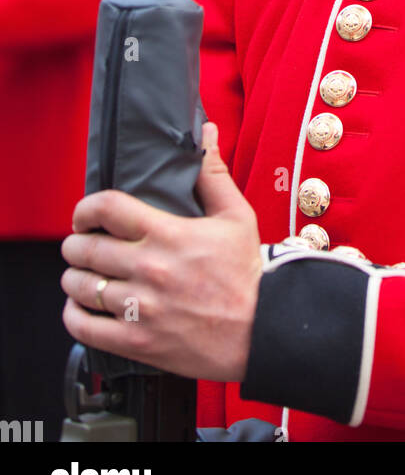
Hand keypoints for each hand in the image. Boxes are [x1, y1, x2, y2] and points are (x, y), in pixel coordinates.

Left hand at [61, 122, 261, 381]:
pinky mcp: (136, 341)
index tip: (85, 216)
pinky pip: (84, 327)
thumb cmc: (246, 271)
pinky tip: (81, 307)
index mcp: (168, 234)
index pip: (106, 208)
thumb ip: (213, 173)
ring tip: (82, 274)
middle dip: (76, 244)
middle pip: (85, 249)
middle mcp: (148, 268)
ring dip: (75, 277)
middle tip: (82, 245)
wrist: (261, 328)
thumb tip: (207, 133)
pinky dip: (73, 315)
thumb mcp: (236, 216)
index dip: (85, 208)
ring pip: (80, 287)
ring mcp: (140, 307)